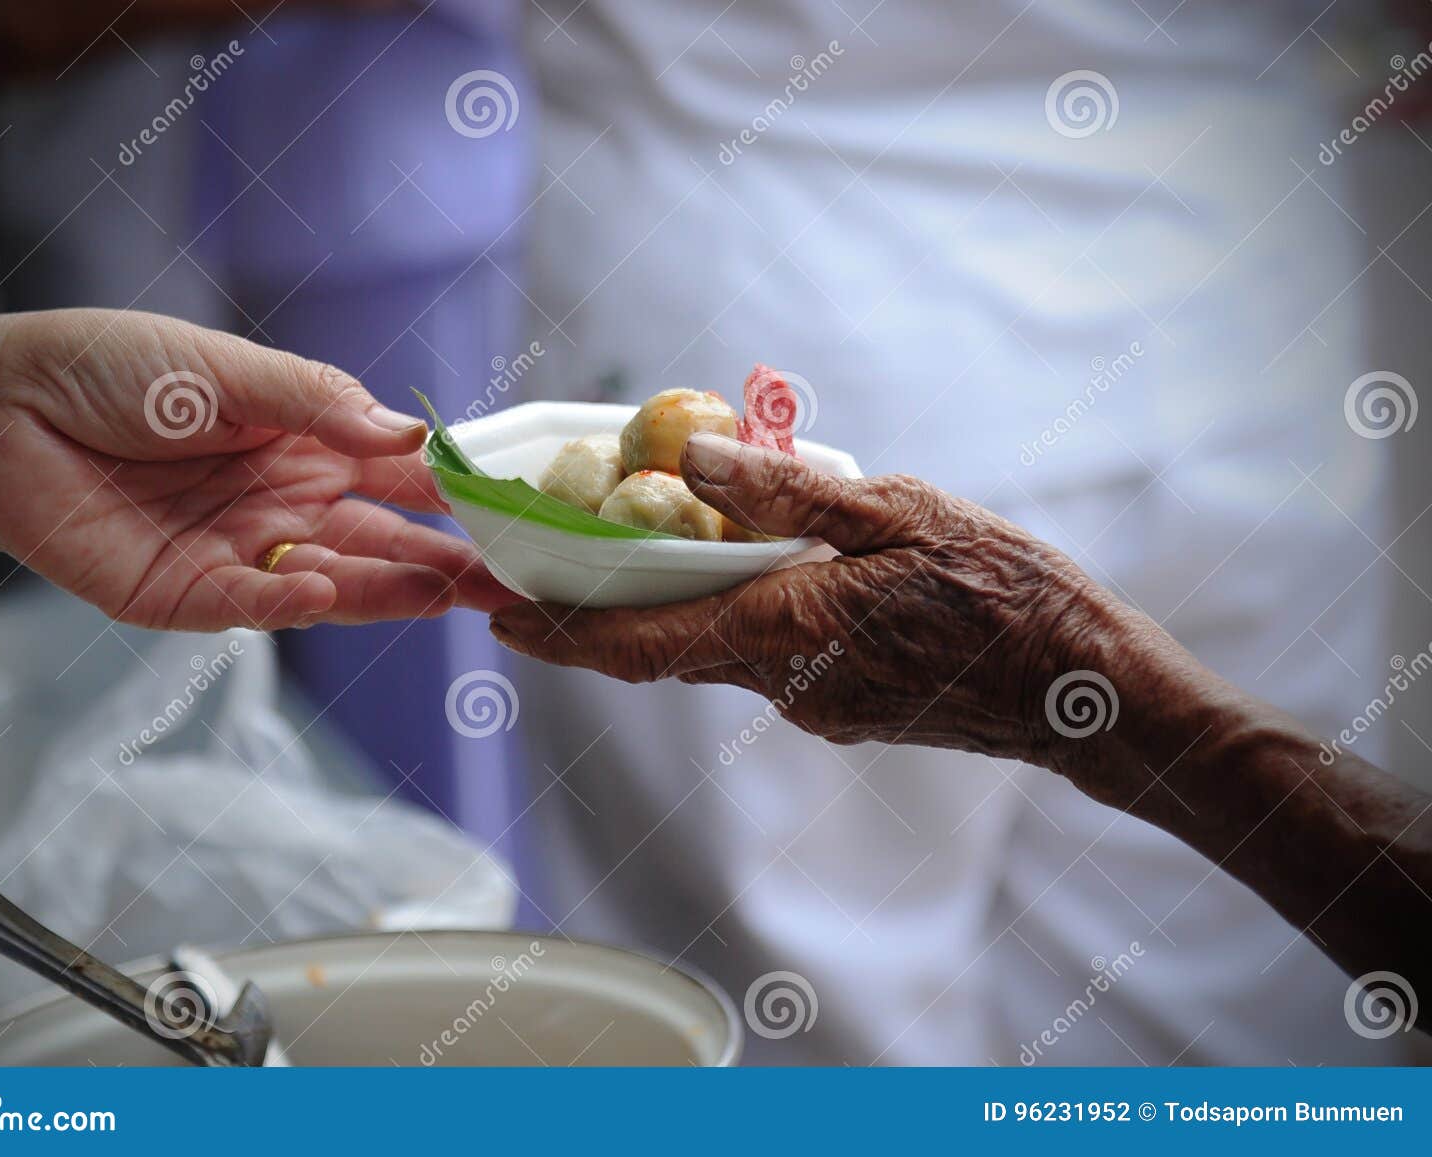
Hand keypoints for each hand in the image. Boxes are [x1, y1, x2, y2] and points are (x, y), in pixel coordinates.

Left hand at [0, 309, 513, 630]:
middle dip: (451, 560)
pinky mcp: (187, 596)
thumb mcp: (227, 369)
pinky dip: (291, 602)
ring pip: (338, 580)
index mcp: (307, 444)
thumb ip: (320, 403)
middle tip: (515, 579)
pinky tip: (326, 590)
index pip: (400, 472)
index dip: (457, 489)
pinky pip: (253, 604)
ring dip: (394, 589)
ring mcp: (244, 554)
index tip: (517, 503)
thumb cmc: (112, 371)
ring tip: (456, 595)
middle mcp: (288, 505)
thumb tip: (416, 432)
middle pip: (386, 539)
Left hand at [490, 434, 1132, 771]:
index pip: (639, 643)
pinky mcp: (843, 708)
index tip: (495, 619)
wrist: (1082, 693)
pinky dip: (738, 615)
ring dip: (676, 605)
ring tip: (655, 539)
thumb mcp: (902, 512)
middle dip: (596, 612)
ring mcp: (814, 705)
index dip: (559, 635)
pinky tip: (763, 568)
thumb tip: (693, 456)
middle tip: (544, 566)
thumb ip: (790, 490)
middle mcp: (783, 682)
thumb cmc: (1007, 594)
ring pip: (717, 650)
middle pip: (663, 648)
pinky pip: (766, 658)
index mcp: (785, 628)